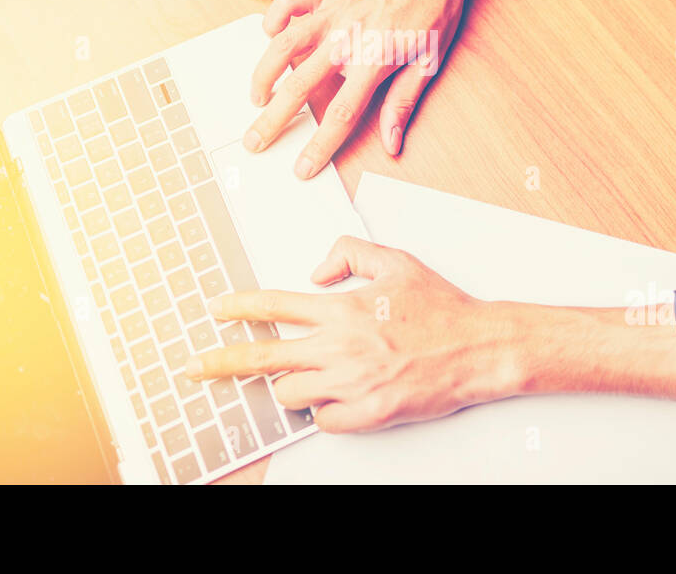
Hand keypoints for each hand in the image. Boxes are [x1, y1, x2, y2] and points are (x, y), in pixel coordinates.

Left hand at [185, 236, 521, 431]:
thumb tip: (316, 270)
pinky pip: (324, 420)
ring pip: (291, 392)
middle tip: (196, 366)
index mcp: (343, 309)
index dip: (239, 307)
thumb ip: (350, 254)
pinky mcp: (370, 414)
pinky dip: (324, 411)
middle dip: (222, 361)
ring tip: (307, 376)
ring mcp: (353, 383)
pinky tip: (337, 397)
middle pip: (265, 356)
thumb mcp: (396, 261)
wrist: (479, 348)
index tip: (218, 309)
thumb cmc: (442, 308)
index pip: (276, 305)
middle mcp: (341, 346)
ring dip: (291, 384)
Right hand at [244, 0, 476, 178]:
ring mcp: (333, 10)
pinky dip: (273, 20)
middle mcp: (348, 37)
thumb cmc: (437, 3)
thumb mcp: (429, 60)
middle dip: (273, 119)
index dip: (318, 145)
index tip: (303, 166)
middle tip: (256, 140)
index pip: (340, 114)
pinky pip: (288, 3)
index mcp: (375, 61)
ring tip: (257, 96)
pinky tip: (271, 36)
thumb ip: (403, 102)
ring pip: (283, 45)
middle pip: (300, 86)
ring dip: (264, 74)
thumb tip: (392, 141)